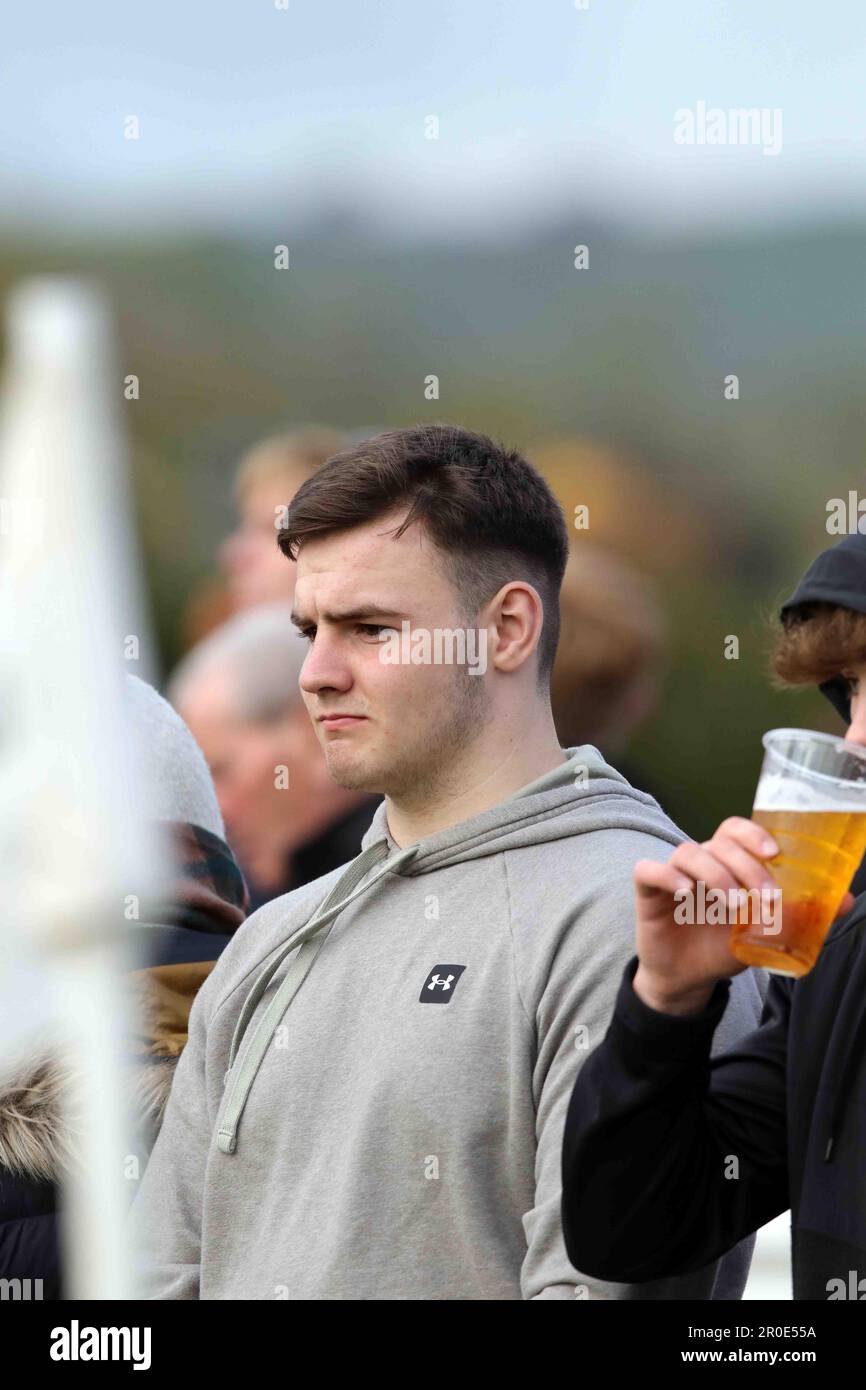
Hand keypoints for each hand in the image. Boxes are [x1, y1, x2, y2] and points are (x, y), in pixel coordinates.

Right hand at [632, 815, 852, 1015]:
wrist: (689, 978)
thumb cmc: (725, 946)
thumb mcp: (766, 932)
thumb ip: (801, 913)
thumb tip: (847, 900)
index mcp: (727, 862)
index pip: (736, 829)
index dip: (753, 833)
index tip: (774, 853)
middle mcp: (700, 860)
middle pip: (719, 843)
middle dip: (747, 867)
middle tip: (765, 898)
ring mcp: (672, 874)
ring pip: (689, 852)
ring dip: (716, 875)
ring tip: (734, 906)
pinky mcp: (647, 891)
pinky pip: (650, 870)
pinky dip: (668, 876)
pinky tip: (686, 894)